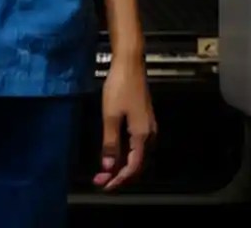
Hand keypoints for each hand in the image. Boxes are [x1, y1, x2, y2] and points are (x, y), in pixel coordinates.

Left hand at [94, 58, 155, 190]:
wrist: (130, 64)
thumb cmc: (119, 88)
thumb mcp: (110, 116)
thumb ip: (110, 143)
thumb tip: (108, 167)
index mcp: (142, 135)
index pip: (133, 166)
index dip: (118, 179)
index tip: (104, 186)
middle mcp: (149, 134)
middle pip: (137, 163)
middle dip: (119, 174)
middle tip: (101, 180)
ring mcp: (148, 126)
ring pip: (137, 155)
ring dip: (122, 165)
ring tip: (104, 170)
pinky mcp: (144, 120)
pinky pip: (137, 145)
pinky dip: (125, 153)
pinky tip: (114, 153)